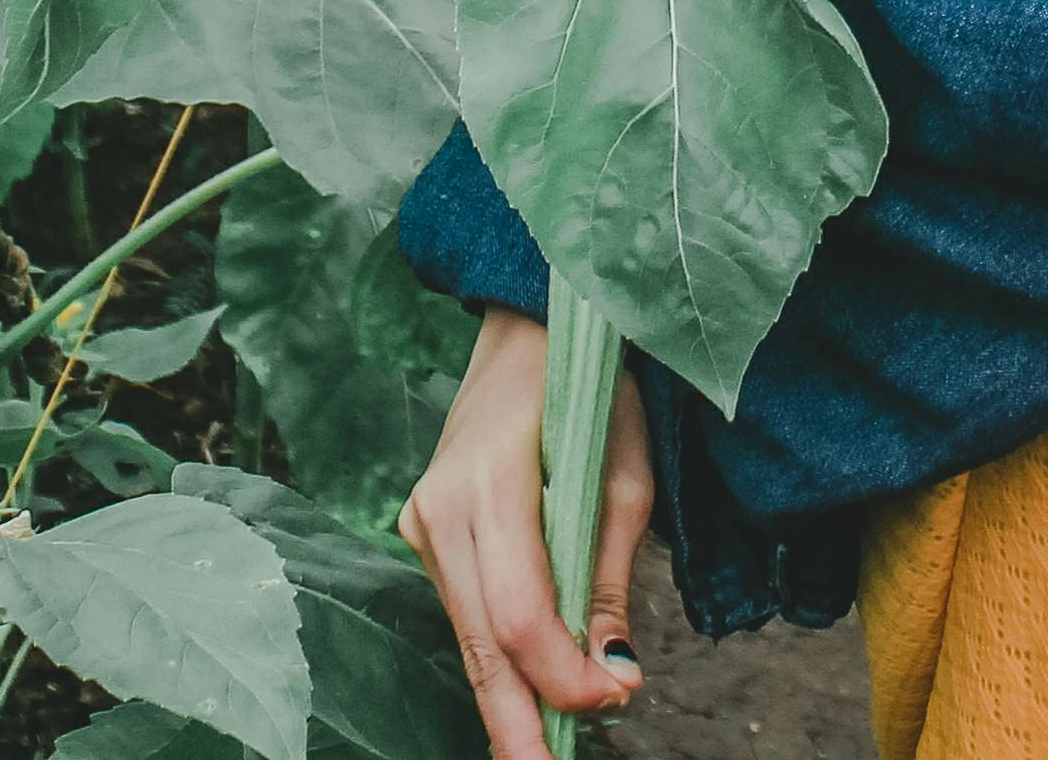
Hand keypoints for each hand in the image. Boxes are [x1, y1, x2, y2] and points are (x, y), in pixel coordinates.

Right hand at [399, 307, 651, 758]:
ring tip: (545, 749)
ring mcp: (423, 524)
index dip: (563, 673)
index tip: (617, 700)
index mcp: (490, 486)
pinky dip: (499, 657)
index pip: (519, 614)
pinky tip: (532, 693)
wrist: (527, 329)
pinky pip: (466, 611)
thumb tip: (612, 674)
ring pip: (467, 638)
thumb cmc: (592, 393)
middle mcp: (439, 512)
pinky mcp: (426, 534)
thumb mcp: (624, 476)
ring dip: (509, 698)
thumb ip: (610, 577)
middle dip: (518, 722)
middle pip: (479, 645)